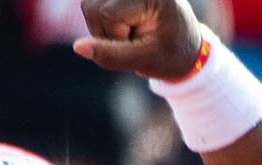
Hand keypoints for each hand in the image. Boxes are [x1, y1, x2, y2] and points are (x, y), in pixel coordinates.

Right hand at [73, 0, 207, 81]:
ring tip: (133, 33)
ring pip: (88, 7)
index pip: (107, 13)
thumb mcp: (146, 60)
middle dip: (108, 33)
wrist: (183, 45)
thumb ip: (112, 56)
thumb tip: (77, 47)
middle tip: (137, 40)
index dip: (115, 37)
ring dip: (105, 29)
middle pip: (92, 8)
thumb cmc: (170, 54)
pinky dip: (102, 23)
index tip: (141, 43)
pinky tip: (124, 26)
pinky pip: (90, 6)